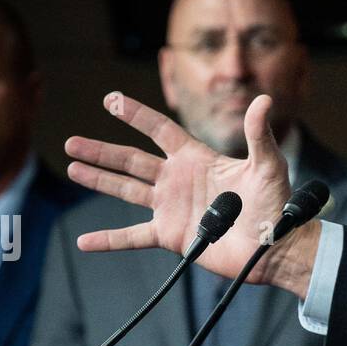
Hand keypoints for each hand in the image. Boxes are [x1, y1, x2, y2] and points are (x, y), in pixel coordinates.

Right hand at [65, 92, 315, 293]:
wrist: (274, 245)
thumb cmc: (275, 202)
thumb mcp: (268, 164)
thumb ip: (259, 134)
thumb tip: (263, 100)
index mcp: (197, 159)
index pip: (160, 130)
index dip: (137, 115)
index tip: (111, 99)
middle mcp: (179, 180)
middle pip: (132, 160)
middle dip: (102, 151)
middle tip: (71, 141)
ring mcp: (172, 207)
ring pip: (126, 190)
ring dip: (99, 180)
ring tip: (72, 168)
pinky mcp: (171, 235)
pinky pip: (132, 236)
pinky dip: (108, 239)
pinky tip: (84, 242)